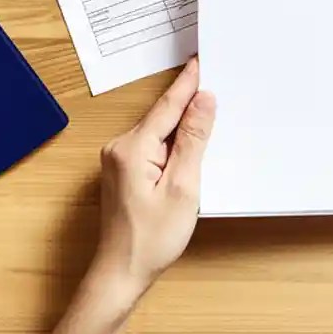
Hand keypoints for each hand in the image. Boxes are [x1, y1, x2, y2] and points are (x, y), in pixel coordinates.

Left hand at [88, 57, 215, 307]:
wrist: (120, 273)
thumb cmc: (151, 239)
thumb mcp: (183, 187)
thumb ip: (193, 140)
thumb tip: (203, 101)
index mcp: (133, 148)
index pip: (168, 106)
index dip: (188, 83)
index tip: (202, 60)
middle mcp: (119, 148)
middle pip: (162, 116)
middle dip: (189, 102)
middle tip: (214, 79)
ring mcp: (118, 160)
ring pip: (158, 132)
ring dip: (182, 124)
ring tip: (209, 111)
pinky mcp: (122, 172)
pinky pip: (151, 146)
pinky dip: (172, 142)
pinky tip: (189, 146)